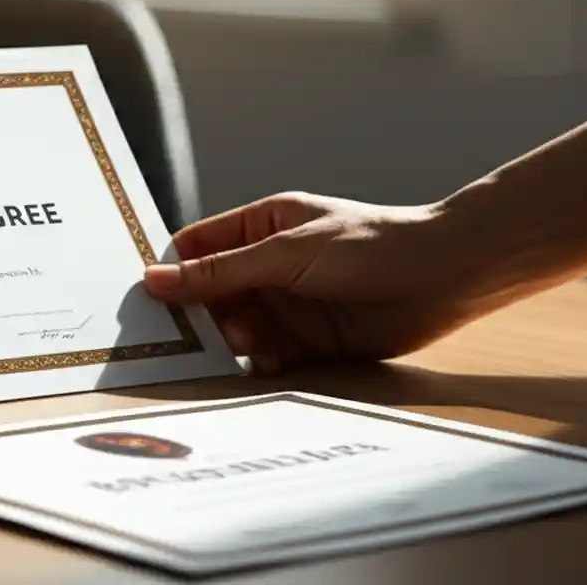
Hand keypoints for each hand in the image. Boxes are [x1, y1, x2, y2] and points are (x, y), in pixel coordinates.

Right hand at [143, 192, 487, 373]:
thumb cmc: (369, 245)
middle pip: (212, 294)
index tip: (145, 300)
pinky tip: (272, 359)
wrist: (442, 278)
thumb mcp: (286, 254)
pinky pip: (267, 354)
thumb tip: (157, 278)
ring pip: (237, 328)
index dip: (171, 271)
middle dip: (200, 315)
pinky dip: (262, 360)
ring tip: (247, 342)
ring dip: (234, 339)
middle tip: (189, 336)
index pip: (198, 247)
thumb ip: (221, 272)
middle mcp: (270, 264)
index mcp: (261, 226)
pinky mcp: (308, 339)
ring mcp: (288, 303)